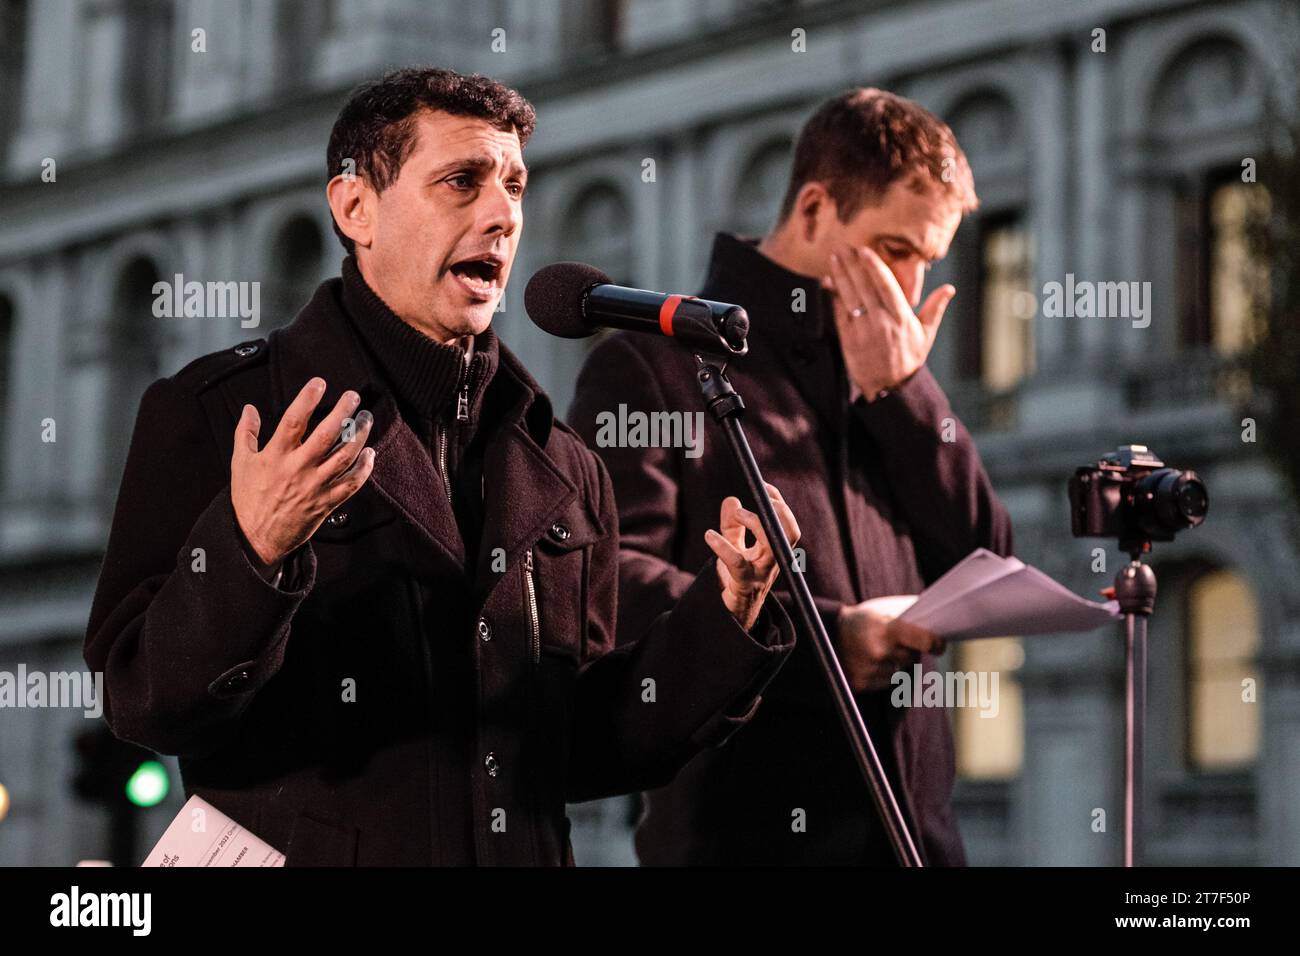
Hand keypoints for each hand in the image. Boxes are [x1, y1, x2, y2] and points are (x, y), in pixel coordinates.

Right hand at [230, 377, 375, 570]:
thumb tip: (250, 408)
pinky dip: (364, 467)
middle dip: (343, 412)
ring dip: (360, 435)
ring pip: (345, 456)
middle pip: (327, 434)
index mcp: (275, 456)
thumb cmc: (248, 498)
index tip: (319, 383)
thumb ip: (245, 433)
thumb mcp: (240, 463)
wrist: (256, 538)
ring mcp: (315, 486)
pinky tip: (370, 453)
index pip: (293, 420)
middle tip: (353, 396)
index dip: (307, 399)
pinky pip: (352, 483)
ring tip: (366, 419)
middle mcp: (298, 469)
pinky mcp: (327, 503)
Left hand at [704, 483, 800, 632]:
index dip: (778, 504)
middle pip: (789, 534)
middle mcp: (773, 561)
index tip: (764, 486)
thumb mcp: (733, 546)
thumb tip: (731, 500)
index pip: (786, 524)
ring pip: (772, 547)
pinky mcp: (743, 583)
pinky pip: (737, 563)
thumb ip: (732, 525)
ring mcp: (761, 573)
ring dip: (758, 525)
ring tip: (739, 514)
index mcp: (774, 550)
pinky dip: (723, 547)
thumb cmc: (736, 577)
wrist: (733, 612)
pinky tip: (709, 535)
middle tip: (761, 497)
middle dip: (779, 512)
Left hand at [823, 244, 954, 397]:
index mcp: (901, 319)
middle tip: (844, 247)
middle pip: (864, 288)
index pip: (886, 286)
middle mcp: (881, 323)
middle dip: (853, 266)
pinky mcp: (848, 339)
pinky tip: (829, 282)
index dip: (874, 267)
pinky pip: (840, 313)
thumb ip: (934, 309)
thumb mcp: (926, 335)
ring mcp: (863, 331)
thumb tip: (949, 288)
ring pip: (849, 298)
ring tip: (834, 258)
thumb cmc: (909, 359)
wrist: (889, 388)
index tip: (864, 251)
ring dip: (840, 276)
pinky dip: (834, 296)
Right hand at [836, 602, 945, 692]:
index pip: (926, 641)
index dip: (936, 643)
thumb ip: (911, 616)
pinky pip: (885, 681)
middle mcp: (879, 651)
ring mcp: (869, 670)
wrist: (827, 633)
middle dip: (908, 650)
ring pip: (899, 671)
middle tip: (894, 640)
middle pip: (913, 657)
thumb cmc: (862, 618)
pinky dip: (882, 673)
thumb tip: (940, 625)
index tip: (939, 645)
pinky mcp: (862, 684)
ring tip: (876, 649)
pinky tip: (868, 661)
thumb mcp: (885, 609)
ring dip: (894, 663)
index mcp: (887, 629)